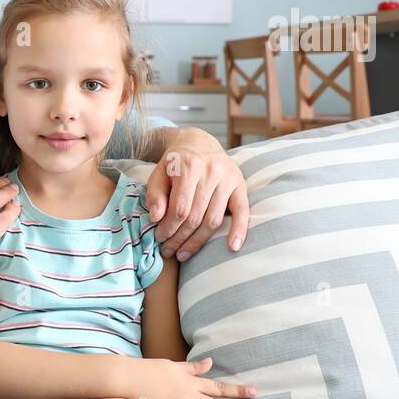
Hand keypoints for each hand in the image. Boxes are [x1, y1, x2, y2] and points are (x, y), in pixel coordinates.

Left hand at [145, 130, 249, 261]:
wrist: (198, 143)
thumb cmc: (175, 163)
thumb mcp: (158, 173)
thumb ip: (155, 195)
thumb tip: (156, 218)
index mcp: (189, 166)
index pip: (180, 208)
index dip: (169, 228)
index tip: (159, 238)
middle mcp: (212, 171)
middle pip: (196, 217)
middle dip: (180, 238)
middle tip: (168, 251)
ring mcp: (229, 178)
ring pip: (214, 219)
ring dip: (198, 242)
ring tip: (183, 254)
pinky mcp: (240, 185)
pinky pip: (243, 211)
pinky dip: (239, 230)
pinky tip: (232, 247)